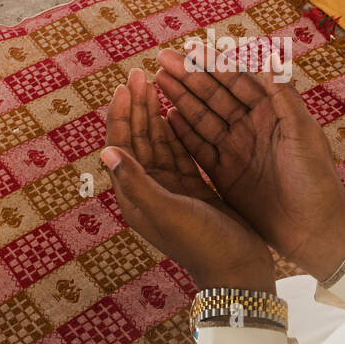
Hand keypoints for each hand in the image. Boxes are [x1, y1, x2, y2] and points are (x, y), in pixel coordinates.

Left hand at [101, 68, 275, 292]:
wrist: (238, 270)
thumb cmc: (203, 244)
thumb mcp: (168, 212)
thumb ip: (137, 182)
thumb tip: (106, 151)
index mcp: (136, 196)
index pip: (122, 145)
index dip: (122, 114)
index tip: (127, 84)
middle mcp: (149, 190)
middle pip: (138, 139)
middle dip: (137, 106)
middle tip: (140, 73)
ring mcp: (170, 189)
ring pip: (158, 143)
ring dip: (154, 114)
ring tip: (155, 84)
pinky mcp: (192, 189)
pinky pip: (178, 153)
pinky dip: (175, 131)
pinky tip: (175, 111)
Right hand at [154, 46, 344, 281]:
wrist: (314, 229)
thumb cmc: (316, 179)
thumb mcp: (303, 134)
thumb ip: (284, 98)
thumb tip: (268, 59)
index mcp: (272, 113)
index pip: (236, 82)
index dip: (211, 66)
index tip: (187, 50)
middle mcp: (251, 128)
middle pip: (214, 97)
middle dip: (188, 77)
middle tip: (160, 60)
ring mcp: (237, 151)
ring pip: (202, 119)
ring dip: (181, 100)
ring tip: (156, 82)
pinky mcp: (225, 175)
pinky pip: (199, 150)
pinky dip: (182, 134)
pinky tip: (164, 117)